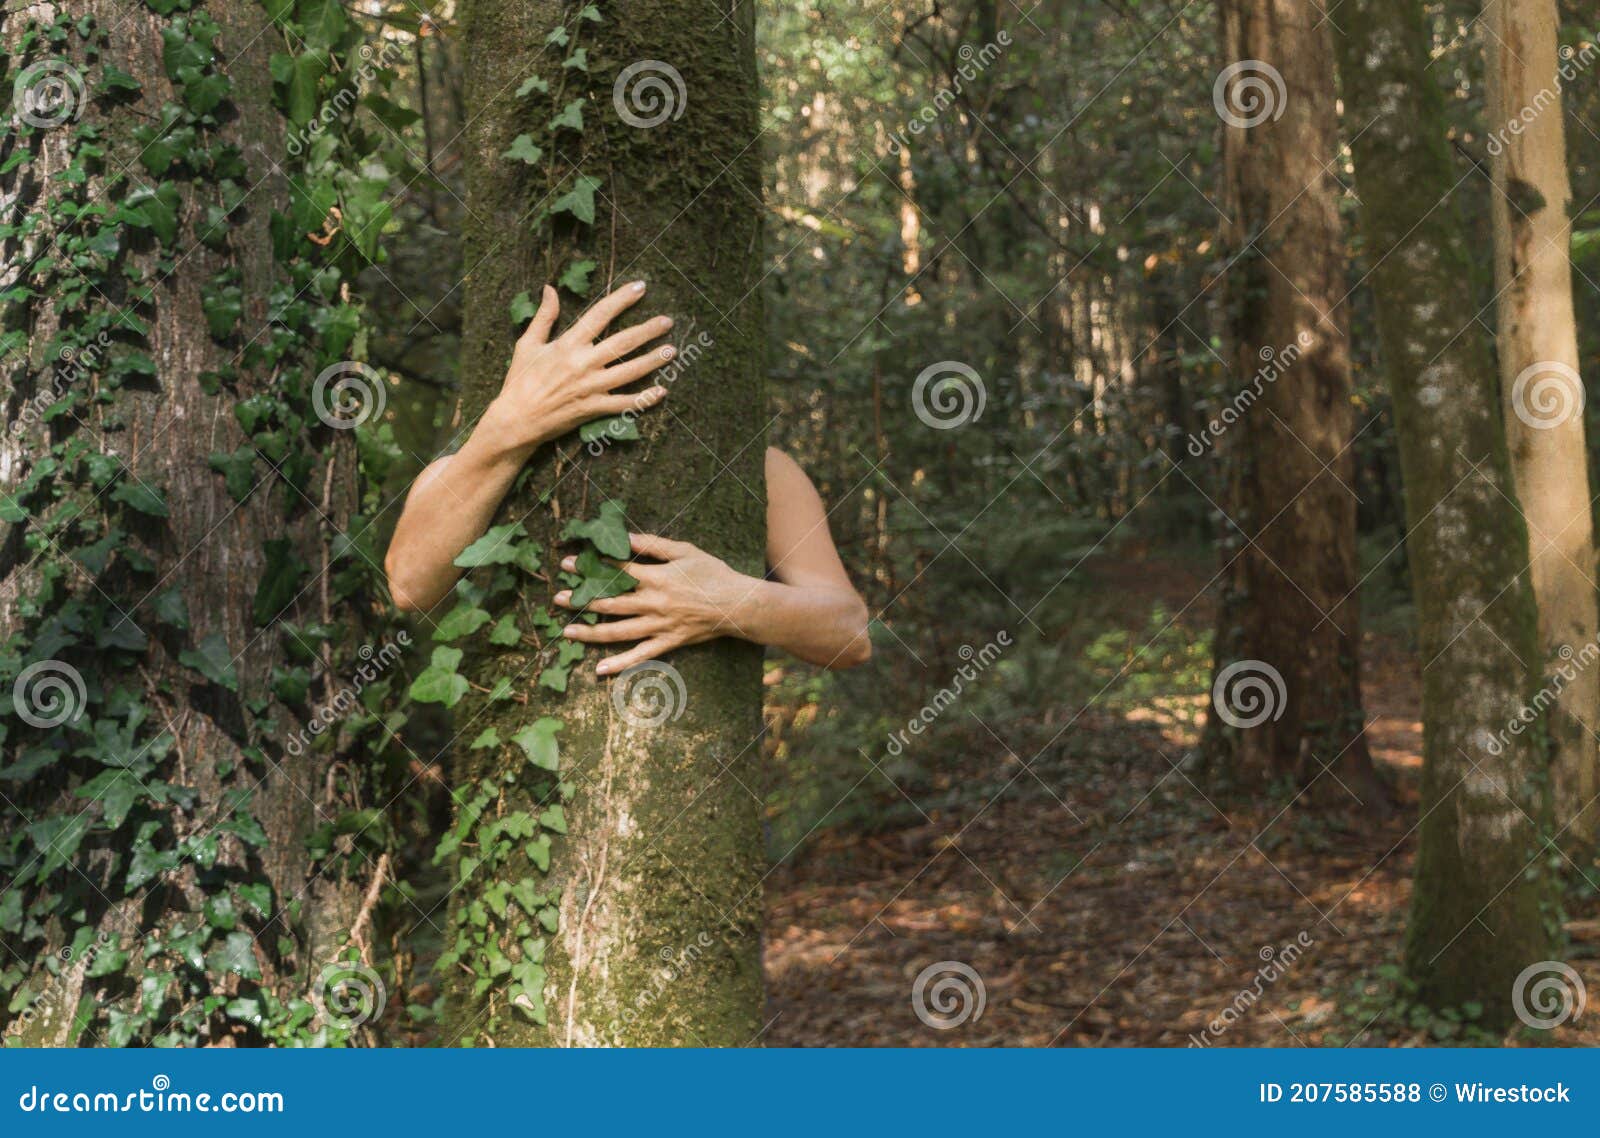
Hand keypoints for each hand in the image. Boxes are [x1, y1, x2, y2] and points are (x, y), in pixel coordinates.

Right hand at [477, 281, 676, 457]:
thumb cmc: (520, 381)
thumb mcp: (527, 344)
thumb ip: (544, 316)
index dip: (622, 299)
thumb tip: (549, 288)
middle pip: (623, 343)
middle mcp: (583, 364)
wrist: (516, 420)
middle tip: (668, 321)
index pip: (600, 315)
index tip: (640, 288)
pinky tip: (661, 391)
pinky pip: (624, 403)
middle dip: (648, 330)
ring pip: (629, 372)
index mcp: (568, 344)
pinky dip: (643, 399)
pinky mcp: (594, 408)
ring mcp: (591, 387)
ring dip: (652, 361)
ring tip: (672, 351)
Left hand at [555, 533, 758, 674]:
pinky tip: (599, 670)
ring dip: (590, 631)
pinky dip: (620, 664)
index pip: (616, 570)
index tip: (568, 563)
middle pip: (610, 601)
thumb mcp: (685, 551)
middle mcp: (653, 603)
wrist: (738, 605)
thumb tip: (626, 537)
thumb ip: (654, 545)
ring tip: (567, 631)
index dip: (590, 566)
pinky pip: (640, 656)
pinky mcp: (667, 643)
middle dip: (582, 599)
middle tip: (559, 598)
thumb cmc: (713, 574)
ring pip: (618, 631)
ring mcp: (659, 626)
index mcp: (657, 578)